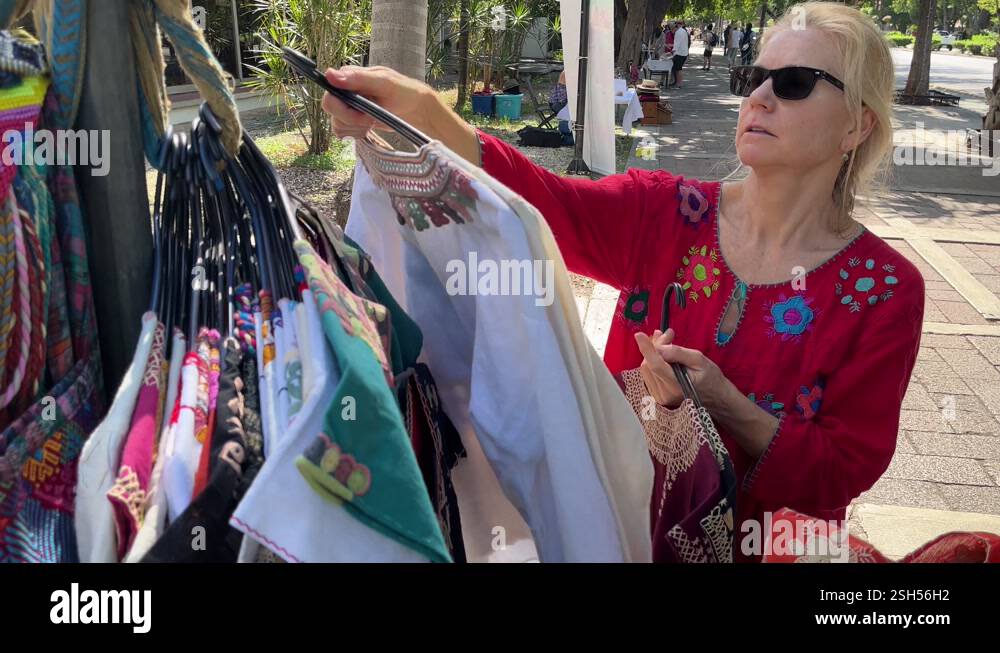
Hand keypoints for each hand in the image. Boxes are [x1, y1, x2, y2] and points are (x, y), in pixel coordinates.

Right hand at [321, 66, 436, 140]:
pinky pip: (343, 132)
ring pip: (337, 124)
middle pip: (331, 110)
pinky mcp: (353, 120)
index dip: (343, 110)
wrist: (416, 110)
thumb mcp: (383, 83)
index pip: (330, 95)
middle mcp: (345, 91)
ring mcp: (348, 106)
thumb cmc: (404, 92)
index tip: (362, 114)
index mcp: (349, 77)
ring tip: (372, 122)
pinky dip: (356, 133)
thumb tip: (329, 74)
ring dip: (355, 128)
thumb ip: (357, 79)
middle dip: (350, 120)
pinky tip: (369, 128)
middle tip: (369, 120)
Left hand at [633, 329, 729, 411]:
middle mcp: (665, 394)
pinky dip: (653, 361)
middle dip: (655, 347)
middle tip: (668, 335)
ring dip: (653, 353)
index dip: (646, 349)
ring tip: (667, 342)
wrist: (715, 397)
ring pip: (646, 368)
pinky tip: (664, 354)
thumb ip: (677, 353)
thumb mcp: (699, 360)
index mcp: (677, 386)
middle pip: (648, 364)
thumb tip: (658, 347)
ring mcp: (659, 396)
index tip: (639, 335)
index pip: (656, 365)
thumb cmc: (710, 378)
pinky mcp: (657, 395)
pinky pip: (648, 374)